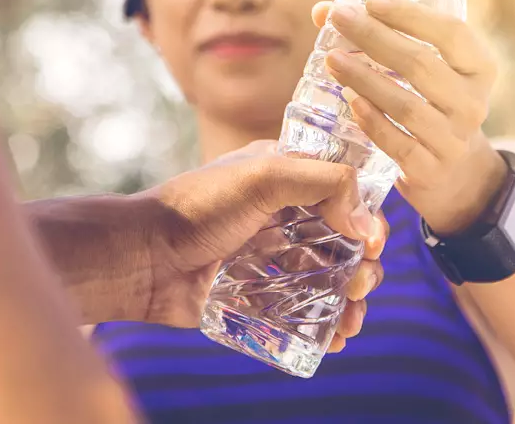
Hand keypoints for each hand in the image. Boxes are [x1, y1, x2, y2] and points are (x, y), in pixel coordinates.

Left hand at [139, 141, 386, 351]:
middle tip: (361, 284)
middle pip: (345, 240)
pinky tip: (335, 338)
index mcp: (287, 176)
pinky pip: (300, 310)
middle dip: (364, 265)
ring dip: (351, 299)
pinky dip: (324, 325)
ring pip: (328, 278)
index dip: (368, 216)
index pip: (346, 191)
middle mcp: (283, 215)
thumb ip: (324, 183)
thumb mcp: (264, 175)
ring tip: (352, 320)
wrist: (141, 260)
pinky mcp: (256, 295)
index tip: (373, 241)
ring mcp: (270, 257)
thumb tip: (366, 226)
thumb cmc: (197, 208)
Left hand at [313, 0, 508, 235]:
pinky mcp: (431, 171)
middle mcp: (474, 103)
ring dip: (364, 78)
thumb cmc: (433, 104)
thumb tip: (324, 10)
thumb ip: (386, 36)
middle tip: (339, 19)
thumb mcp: (428, 71)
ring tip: (332, 59)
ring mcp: (454, 140)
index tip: (372, 1)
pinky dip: (372, 120)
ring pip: (405, 104)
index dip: (411, 14)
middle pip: (421, 64)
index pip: (452, 32)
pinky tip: (350, 100)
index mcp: (480, 68)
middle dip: (375, 38)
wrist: (454, 173)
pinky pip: (397, 143)